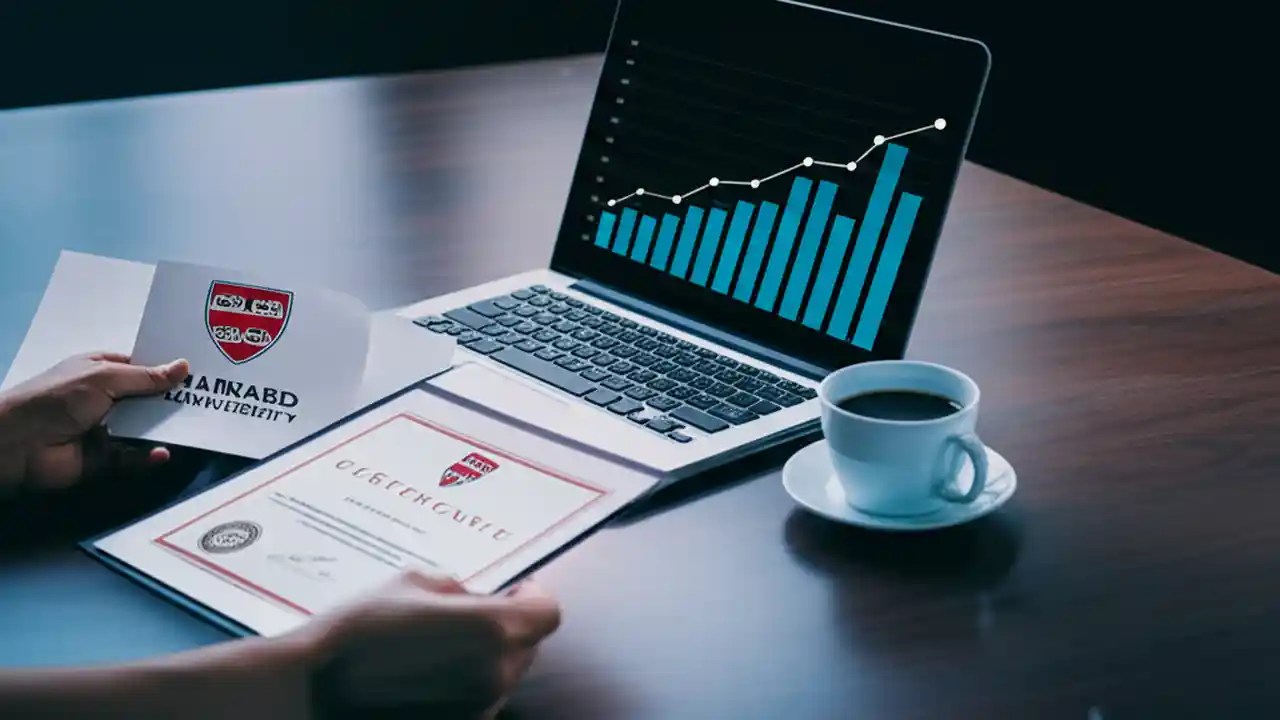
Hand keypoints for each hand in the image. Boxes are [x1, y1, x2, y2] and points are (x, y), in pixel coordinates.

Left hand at [0, 352, 188, 493]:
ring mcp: (107, 430)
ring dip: (167, 429)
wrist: (18, 443)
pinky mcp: (106, 459)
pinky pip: (134, 458)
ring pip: (146, 429)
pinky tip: (163, 454)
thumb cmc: (57, 399)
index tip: (201, 372)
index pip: (143, 369)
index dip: (168, 370)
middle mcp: (107, 399)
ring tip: (197, 427)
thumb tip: (184, 367)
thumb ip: (146, 378)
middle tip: (211, 400)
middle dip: (175, 400)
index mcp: (102, 371)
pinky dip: (149, 457)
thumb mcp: (104, 378)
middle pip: (150, 400)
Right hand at [289, 571, 560, 717]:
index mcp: (491, 628)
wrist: (315, 689)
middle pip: (528, 644)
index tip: (513, 590)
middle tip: (470, 615)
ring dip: (488, 656)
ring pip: (505, 674)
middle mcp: (495, 672)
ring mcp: (479, 707)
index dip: (531, 597)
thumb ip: (457, 587)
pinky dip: (467, 683)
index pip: (546, 612)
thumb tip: (474, 594)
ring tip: (441, 646)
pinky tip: (429, 674)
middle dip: (507, 625)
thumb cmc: (358, 631)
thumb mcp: (412, 583)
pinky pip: (480, 699)